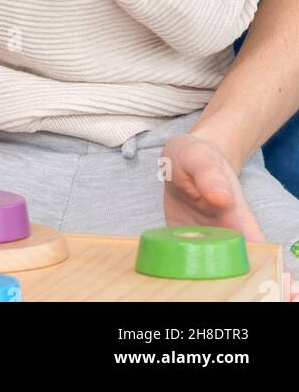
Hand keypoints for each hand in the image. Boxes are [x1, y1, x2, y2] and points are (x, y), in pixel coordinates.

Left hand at [161, 132, 298, 301]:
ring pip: (217, 275)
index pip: (260, 252)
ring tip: (211, 305)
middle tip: (252, 304)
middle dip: (250, 291)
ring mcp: (205, 245)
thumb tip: (220, 196)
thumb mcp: (198, 157)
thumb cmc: (195, 157)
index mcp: (236, 219)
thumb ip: (208, 174)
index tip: (282, 291)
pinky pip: (188, 268)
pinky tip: (180, 295)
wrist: (180, 158)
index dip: (272, 273)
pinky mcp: (184, 247)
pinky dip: (189, 283)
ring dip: (218, 291)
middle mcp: (225, 237)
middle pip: (243, 271)